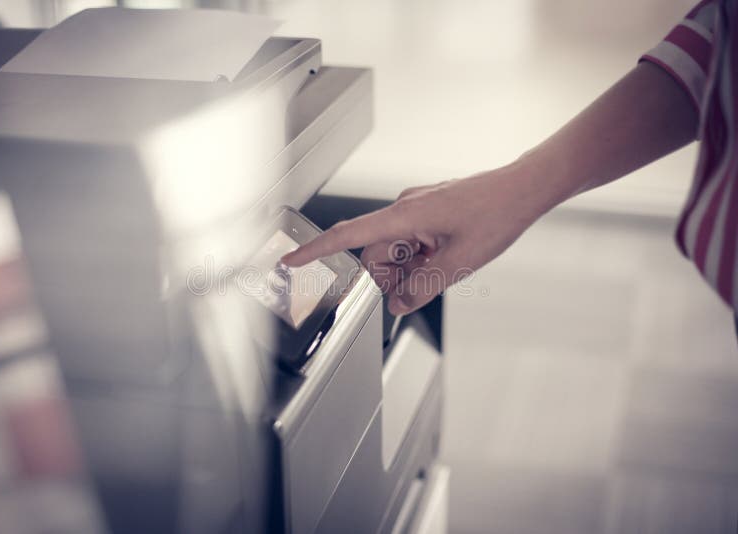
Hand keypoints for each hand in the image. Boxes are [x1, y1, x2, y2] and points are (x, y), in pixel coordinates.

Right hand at [282, 162, 553, 314]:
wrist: (522, 189)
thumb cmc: (495, 215)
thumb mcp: (458, 264)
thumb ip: (422, 287)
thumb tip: (397, 304)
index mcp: (404, 216)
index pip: (348, 236)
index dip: (316, 250)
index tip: (291, 259)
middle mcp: (404, 208)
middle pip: (375, 252)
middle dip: (389, 276)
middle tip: (419, 289)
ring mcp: (416, 208)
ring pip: (394, 248)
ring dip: (409, 267)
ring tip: (442, 269)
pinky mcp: (428, 210)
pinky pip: (410, 238)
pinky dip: (420, 255)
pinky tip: (444, 258)